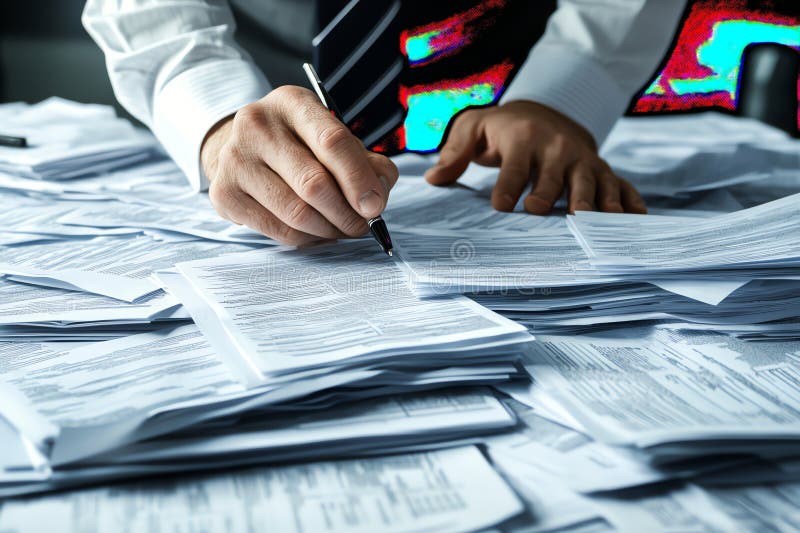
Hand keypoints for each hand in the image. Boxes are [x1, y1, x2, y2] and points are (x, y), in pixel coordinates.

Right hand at [201, 86, 398, 245]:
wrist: (243, 149)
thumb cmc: (300, 145)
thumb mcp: (333, 138)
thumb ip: (367, 163)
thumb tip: (376, 199)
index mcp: (292, 102)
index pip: (333, 142)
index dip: (359, 180)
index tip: (376, 206)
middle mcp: (257, 124)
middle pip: (314, 184)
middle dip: (347, 213)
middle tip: (362, 225)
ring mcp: (235, 159)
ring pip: (297, 213)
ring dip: (330, 230)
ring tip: (342, 229)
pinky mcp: (224, 193)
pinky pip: (279, 231)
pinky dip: (307, 239)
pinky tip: (317, 232)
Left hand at [425, 101, 645, 214]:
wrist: (546, 112)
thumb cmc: (503, 129)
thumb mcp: (474, 129)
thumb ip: (454, 152)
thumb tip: (433, 179)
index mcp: (524, 139)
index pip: (516, 164)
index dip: (509, 185)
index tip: (503, 207)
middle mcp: (558, 149)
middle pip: (557, 174)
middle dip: (552, 193)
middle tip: (545, 212)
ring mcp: (584, 160)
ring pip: (593, 181)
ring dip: (597, 201)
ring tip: (599, 222)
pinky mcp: (602, 170)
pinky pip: (621, 185)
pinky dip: (630, 203)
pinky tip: (635, 223)